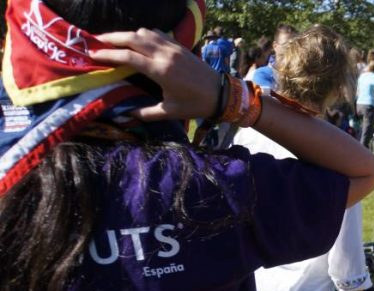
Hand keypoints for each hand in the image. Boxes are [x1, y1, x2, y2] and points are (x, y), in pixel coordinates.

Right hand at [91, 29, 219, 121]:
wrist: (223, 94)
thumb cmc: (196, 105)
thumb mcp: (170, 112)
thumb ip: (145, 113)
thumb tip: (124, 116)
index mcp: (160, 71)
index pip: (128, 56)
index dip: (108, 54)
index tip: (93, 54)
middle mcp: (165, 55)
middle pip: (132, 38)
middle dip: (112, 37)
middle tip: (96, 40)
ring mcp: (174, 48)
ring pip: (145, 32)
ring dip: (128, 34)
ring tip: (115, 40)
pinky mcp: (181, 46)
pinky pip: (158, 33)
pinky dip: (145, 34)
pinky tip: (138, 40)